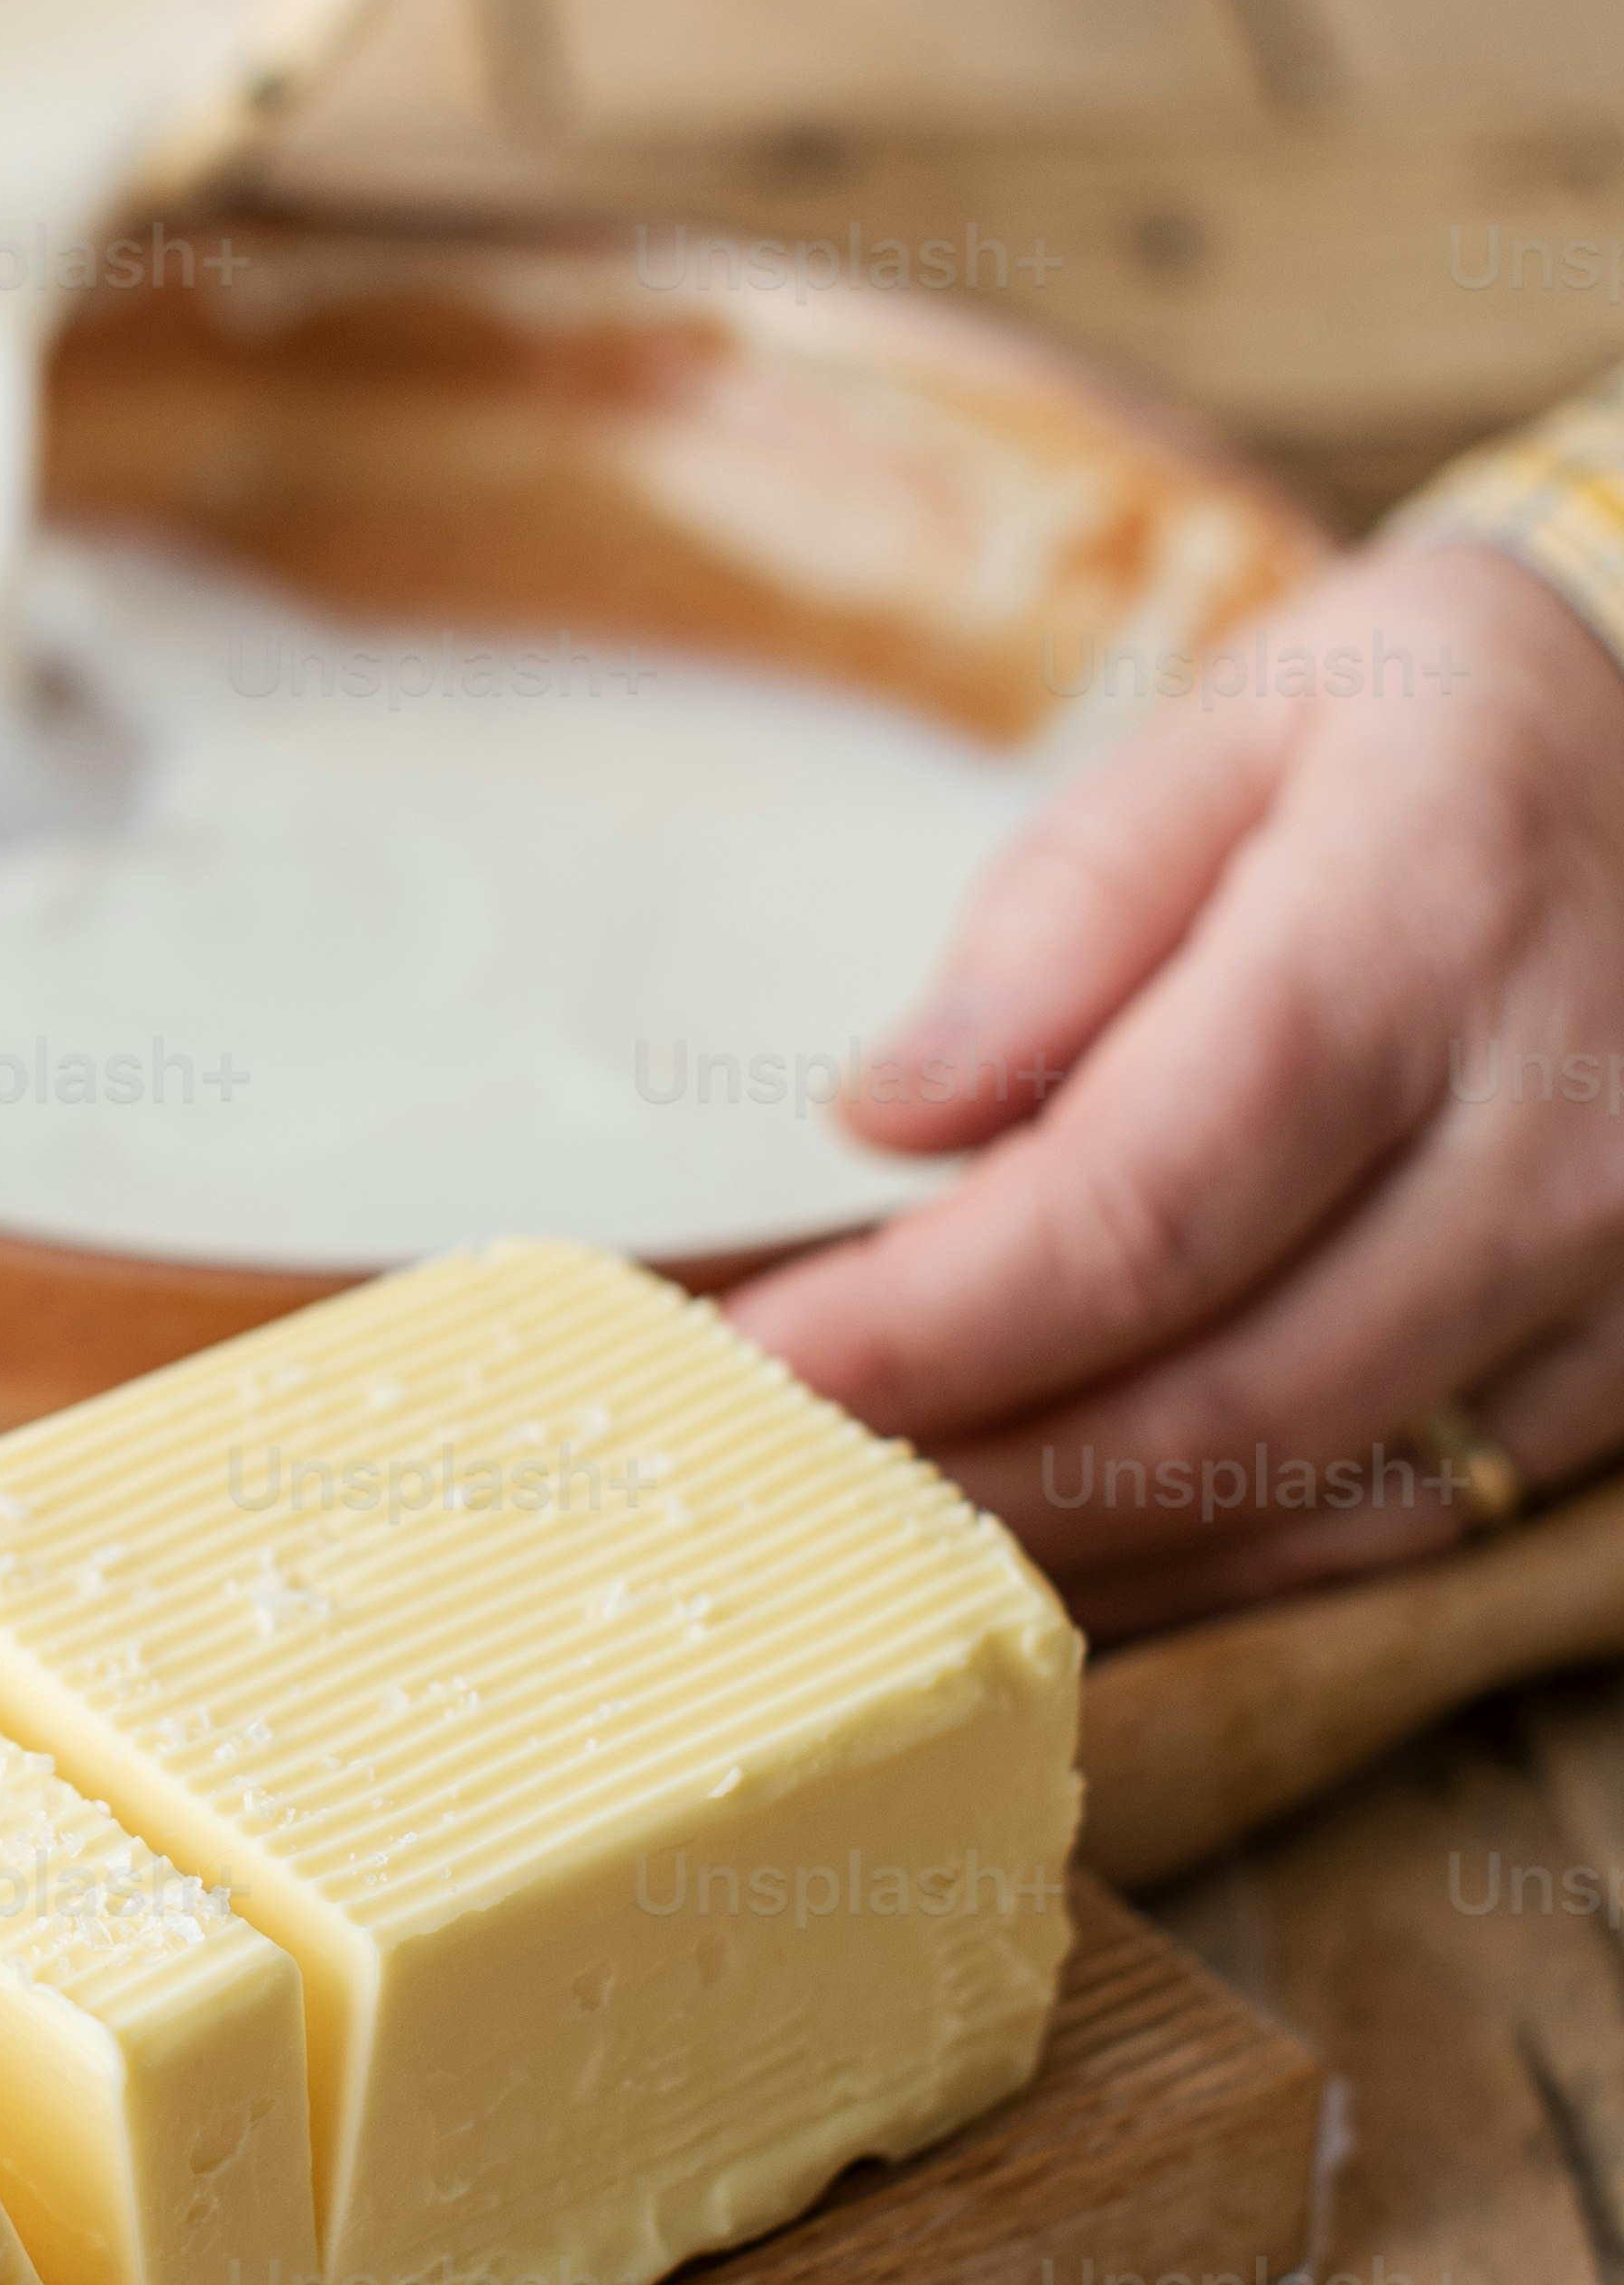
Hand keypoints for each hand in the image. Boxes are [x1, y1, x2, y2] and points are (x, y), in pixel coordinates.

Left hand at [725, 545, 1623, 1635]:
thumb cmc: (1441, 735)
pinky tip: (1063, 1543)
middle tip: (761, 1475)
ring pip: (1299, 1493)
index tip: (747, 1363)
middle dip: (959, 1462)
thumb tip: (886, 1117)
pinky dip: (1213, 1559)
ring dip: (1066, 1542)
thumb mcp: (1243, 726)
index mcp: (1427, 931)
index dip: (923, 1324)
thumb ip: (1061, 921)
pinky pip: (1401, 1521)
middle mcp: (1554, 1134)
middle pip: (1210, 1392)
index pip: (1134, 1205)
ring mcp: (1622, 1272)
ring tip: (865, 1525)